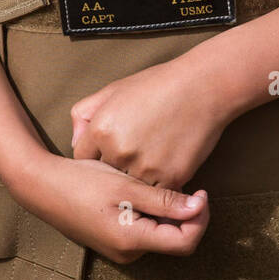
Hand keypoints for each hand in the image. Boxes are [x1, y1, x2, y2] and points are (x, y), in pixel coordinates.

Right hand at [12, 154, 209, 264]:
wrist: (42, 186)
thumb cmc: (82, 181)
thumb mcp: (125, 186)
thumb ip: (162, 200)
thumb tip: (198, 207)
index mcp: (132, 240)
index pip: (185, 242)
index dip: (200, 218)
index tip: (201, 191)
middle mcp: (128, 252)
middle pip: (175, 239)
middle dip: (187, 214)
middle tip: (187, 182)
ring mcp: (120, 249)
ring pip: (160, 234)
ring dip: (170, 213)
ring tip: (165, 183)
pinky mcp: (114, 240)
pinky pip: (145, 231)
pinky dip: (154, 213)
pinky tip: (147, 189)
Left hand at [70, 55, 228, 189]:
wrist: (202, 88)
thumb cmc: (157, 85)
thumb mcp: (113, 89)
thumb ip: (85, 114)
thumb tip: (76, 142)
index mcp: (101, 129)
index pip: (83, 158)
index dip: (96, 155)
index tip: (108, 152)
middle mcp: (119, 151)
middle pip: (106, 177)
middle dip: (114, 171)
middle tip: (130, 158)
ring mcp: (144, 168)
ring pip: (131, 188)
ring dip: (137, 181)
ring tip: (149, 162)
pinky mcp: (170, 178)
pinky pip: (156, 194)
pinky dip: (159, 186)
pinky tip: (165, 166)